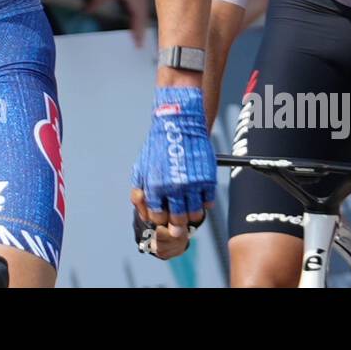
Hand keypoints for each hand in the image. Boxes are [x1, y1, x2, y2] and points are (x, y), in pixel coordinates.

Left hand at [130, 87, 215, 254]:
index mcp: (155, 186)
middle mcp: (174, 188)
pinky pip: (208, 202)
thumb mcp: (142, 167)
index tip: (163, 217)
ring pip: (194, 215)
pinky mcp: (208, 179)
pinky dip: (204, 204)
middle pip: (177, 221)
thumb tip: (144, 209)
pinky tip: (198, 197)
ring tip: (188, 209)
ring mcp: (193, 185)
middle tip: (177, 223)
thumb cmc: (159, 145)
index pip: (157, 218)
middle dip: (176, 225)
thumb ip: (141, 189)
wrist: (179, 124)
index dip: (160, 220)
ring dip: (191, 215)